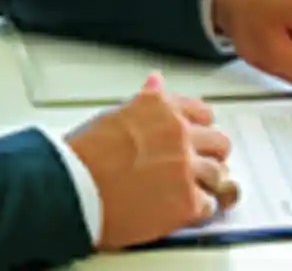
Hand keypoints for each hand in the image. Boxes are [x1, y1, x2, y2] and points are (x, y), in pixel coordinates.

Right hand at [64, 73, 236, 250]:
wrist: (72, 191)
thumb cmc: (83, 156)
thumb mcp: (114, 114)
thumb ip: (146, 102)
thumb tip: (156, 81)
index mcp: (162, 108)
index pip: (203, 113)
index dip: (200, 128)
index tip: (196, 137)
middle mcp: (179, 133)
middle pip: (219, 142)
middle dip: (211, 154)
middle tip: (197, 165)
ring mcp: (186, 167)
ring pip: (219, 174)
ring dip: (206, 182)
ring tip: (187, 190)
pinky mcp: (186, 202)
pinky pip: (209, 205)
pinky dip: (198, 209)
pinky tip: (181, 208)